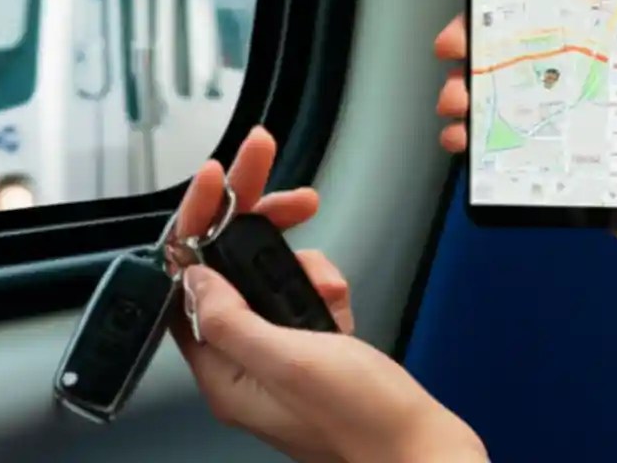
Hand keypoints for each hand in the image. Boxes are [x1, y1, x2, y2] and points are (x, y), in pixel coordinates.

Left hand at [171, 127, 486, 462]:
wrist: (427, 452)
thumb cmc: (366, 425)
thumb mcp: (289, 361)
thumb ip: (232, 318)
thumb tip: (194, 279)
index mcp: (225, 374)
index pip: (189, 284)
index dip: (198, 226)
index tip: (218, 181)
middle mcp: (246, 365)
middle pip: (230, 270)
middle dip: (257, 225)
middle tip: (287, 187)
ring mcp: (281, 355)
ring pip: (270, 279)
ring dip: (300, 265)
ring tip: (325, 284)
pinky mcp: (314, 350)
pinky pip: (303, 298)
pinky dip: (322, 288)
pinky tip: (338, 301)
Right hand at [434, 0, 616, 267]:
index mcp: (609, 53)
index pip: (556, 11)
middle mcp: (581, 82)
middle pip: (513, 52)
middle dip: (472, 46)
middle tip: (451, 48)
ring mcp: (562, 121)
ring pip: (499, 97)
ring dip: (465, 94)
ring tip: (455, 104)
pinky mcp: (552, 158)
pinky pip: (503, 142)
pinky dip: (474, 140)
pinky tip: (461, 141)